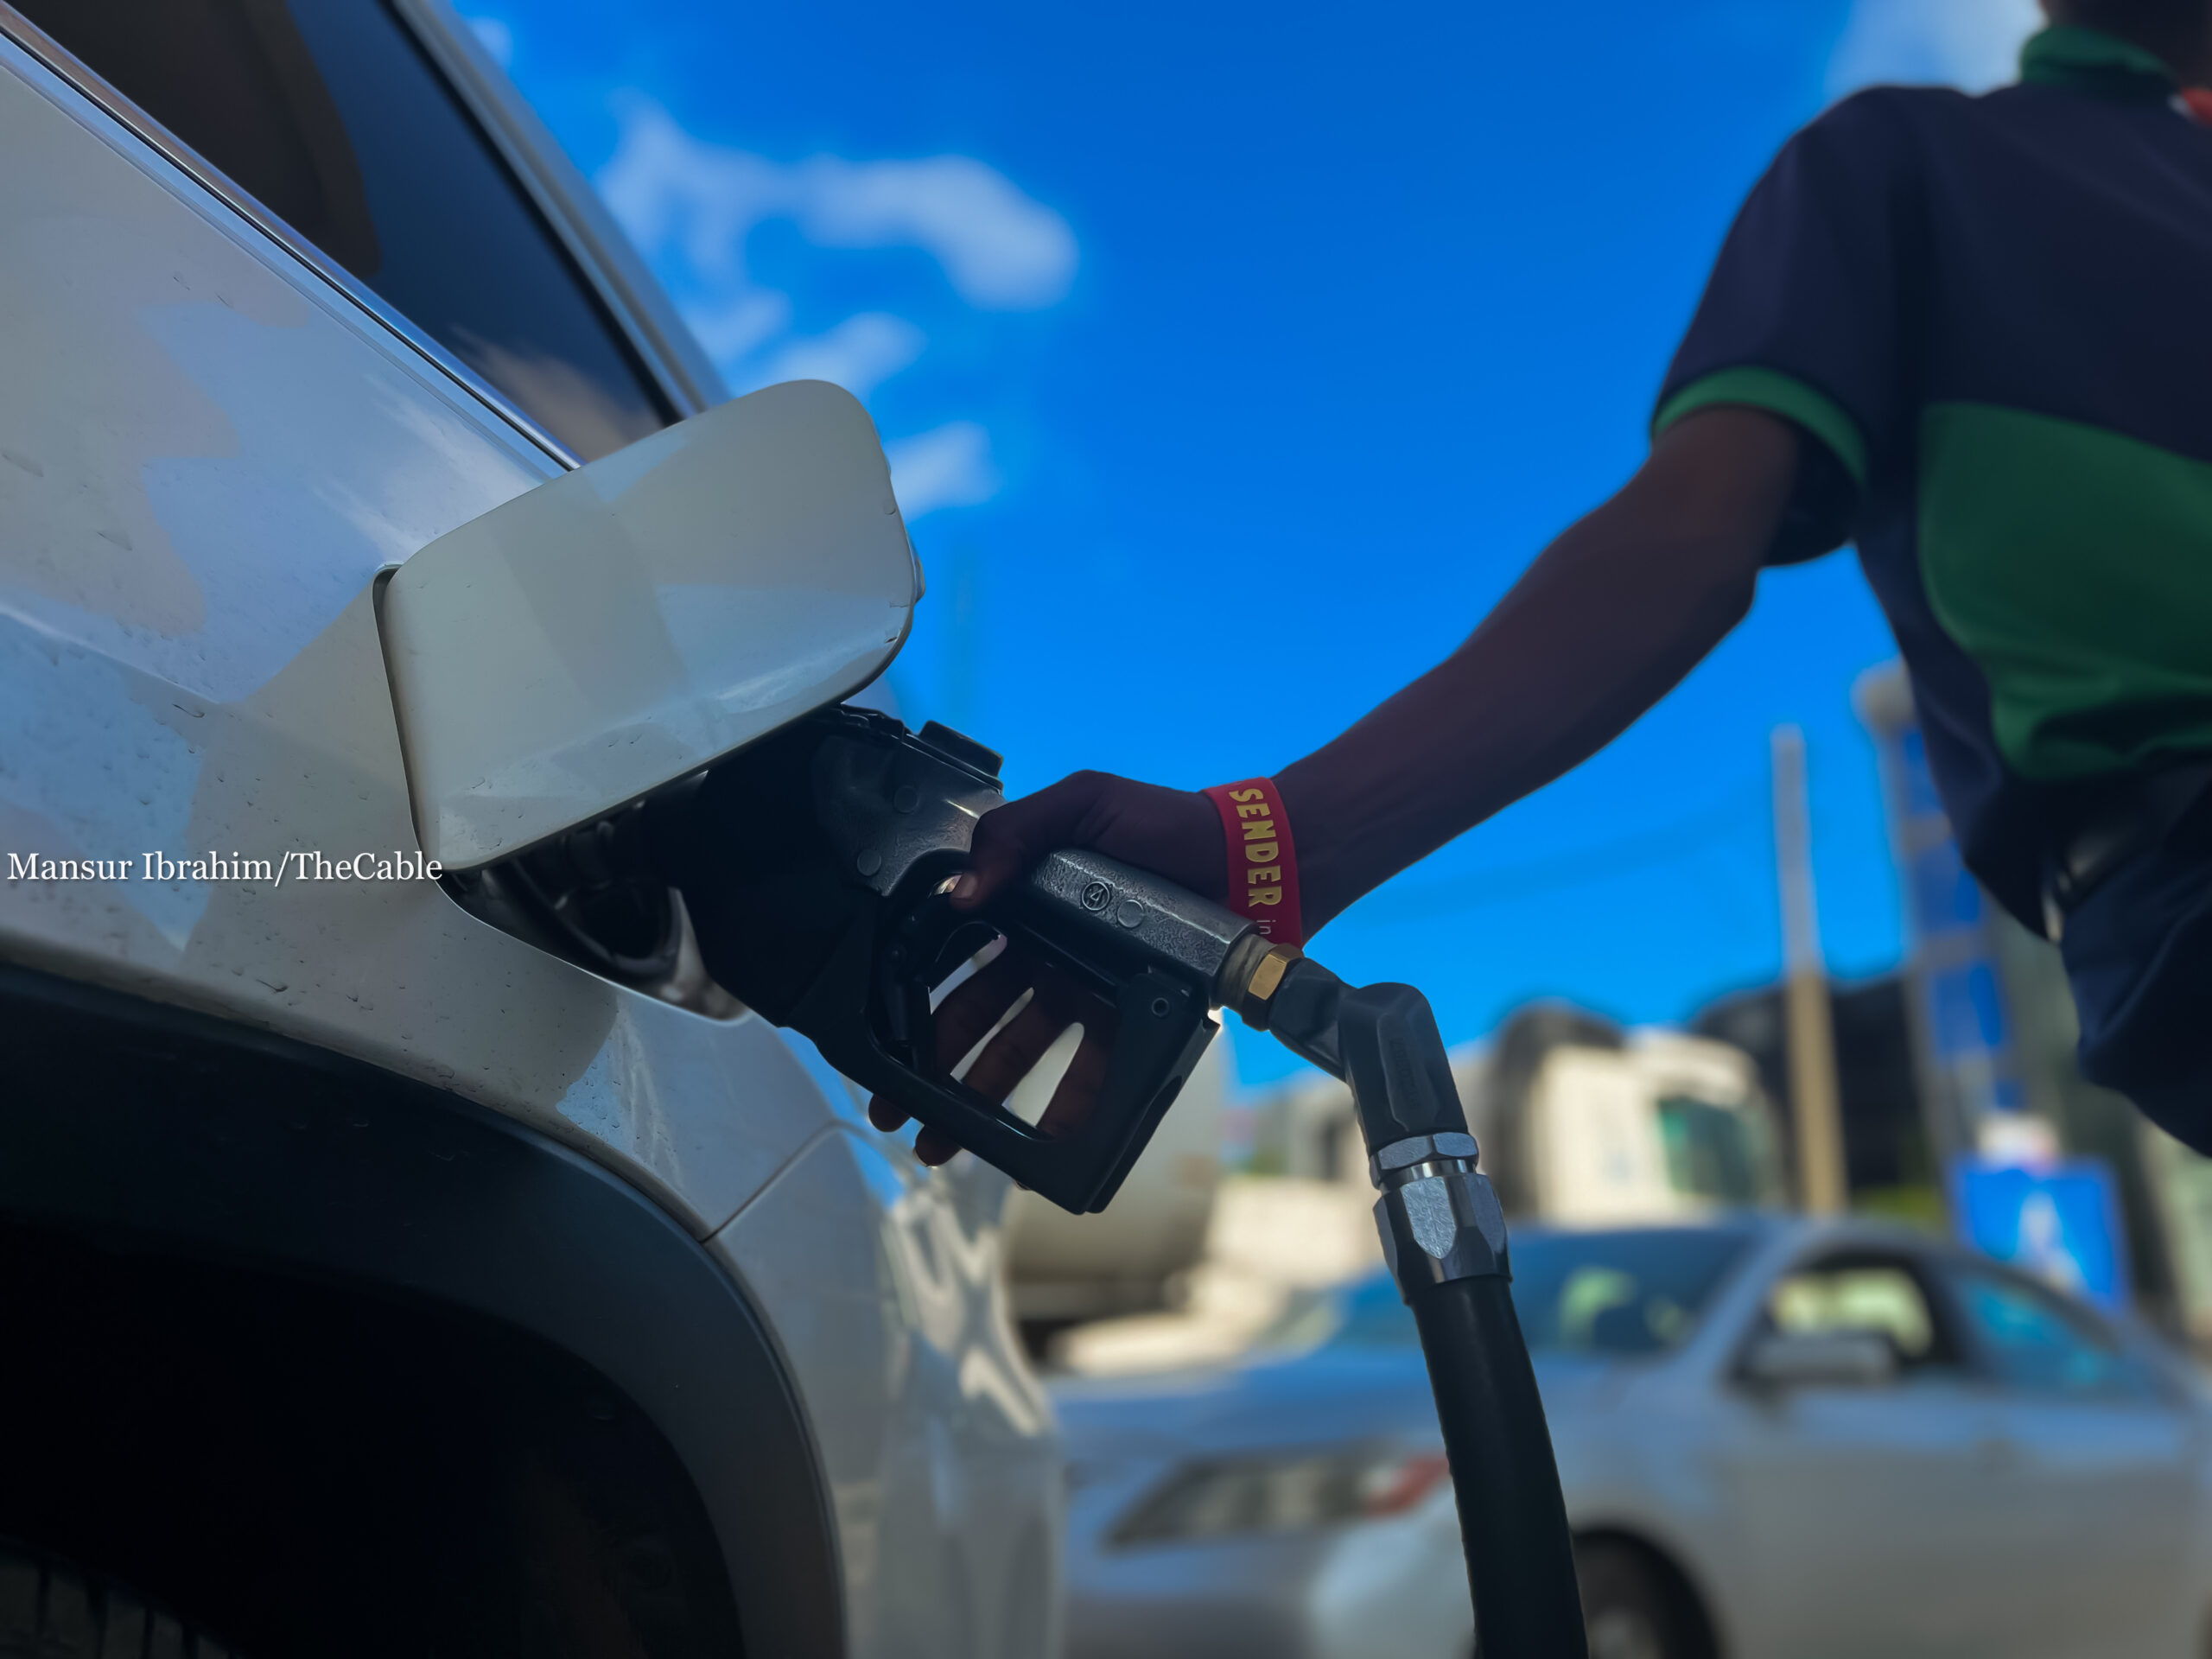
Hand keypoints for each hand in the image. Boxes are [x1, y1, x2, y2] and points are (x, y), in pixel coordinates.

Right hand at [867, 771, 1225, 1164]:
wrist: (1251, 861)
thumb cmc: (1168, 824)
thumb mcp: (1084, 804)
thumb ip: (1014, 833)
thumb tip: (960, 892)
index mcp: (1027, 906)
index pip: (958, 956)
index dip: (918, 996)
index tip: (887, 1034)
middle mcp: (1050, 954)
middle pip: (978, 1018)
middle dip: (932, 1067)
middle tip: (899, 1109)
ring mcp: (1089, 990)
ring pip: (1021, 1054)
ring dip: (981, 1100)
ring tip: (945, 1141)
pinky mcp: (1131, 1019)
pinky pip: (1092, 1075)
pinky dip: (1063, 1112)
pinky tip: (1036, 1146)